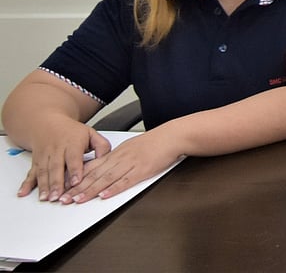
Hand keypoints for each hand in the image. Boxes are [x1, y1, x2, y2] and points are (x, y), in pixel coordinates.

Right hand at [17, 116, 111, 202]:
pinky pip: (31, 173)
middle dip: (57, 183)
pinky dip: (26, 184)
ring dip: (43, 186)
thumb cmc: (71, 131)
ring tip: (46, 198)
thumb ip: (101, 146)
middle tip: (58, 196)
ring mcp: (44, 156)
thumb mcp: (90, 133)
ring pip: (43, 172)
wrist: (46, 122)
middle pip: (56, 168)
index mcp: (72, 143)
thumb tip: (107, 159)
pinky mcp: (36, 161)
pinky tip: (23, 192)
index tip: (76, 182)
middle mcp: (57, 150)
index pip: (74, 158)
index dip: (75, 171)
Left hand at [57, 129, 182, 203]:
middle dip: (77, 188)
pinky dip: (114, 188)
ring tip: (78, 200)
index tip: (63, 188)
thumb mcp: (130, 148)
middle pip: (94, 174)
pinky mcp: (143, 170)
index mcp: (115, 154)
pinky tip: (105, 195)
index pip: (91, 167)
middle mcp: (120, 158)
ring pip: (106, 178)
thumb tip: (100, 170)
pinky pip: (126, 180)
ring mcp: (131, 164)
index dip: (75, 178)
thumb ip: (115, 159)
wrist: (171, 136)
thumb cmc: (153, 143)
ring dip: (90, 190)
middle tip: (64, 198)